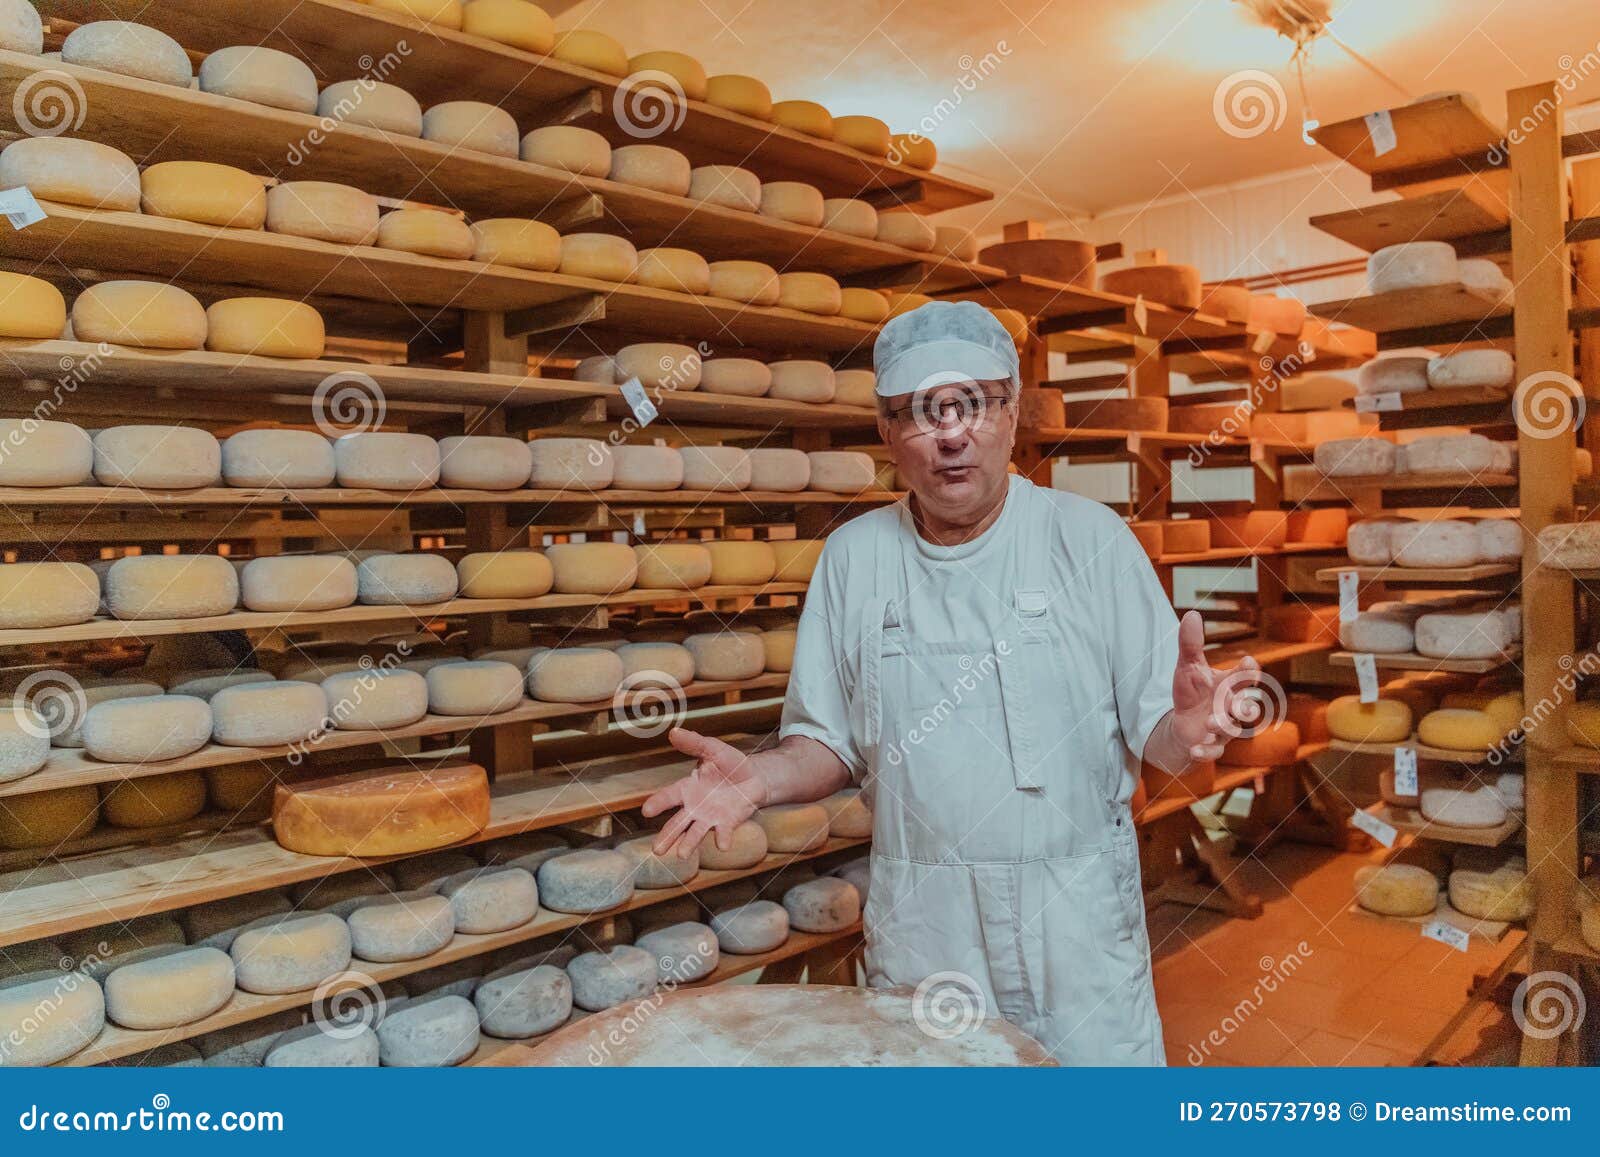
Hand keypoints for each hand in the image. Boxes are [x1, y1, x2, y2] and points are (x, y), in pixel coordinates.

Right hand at [642, 727, 766, 859]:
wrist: (755, 777)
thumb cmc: (729, 764)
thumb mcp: (713, 749)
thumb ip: (694, 743)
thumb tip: (674, 732)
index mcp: (687, 788)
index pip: (669, 796)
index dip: (658, 803)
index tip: (646, 811)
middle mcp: (695, 807)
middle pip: (678, 823)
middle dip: (667, 836)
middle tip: (657, 850)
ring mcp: (710, 818)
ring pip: (696, 833)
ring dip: (689, 844)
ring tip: (682, 855)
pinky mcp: (727, 823)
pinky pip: (723, 833)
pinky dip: (722, 838)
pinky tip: (722, 846)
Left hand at [1169, 610, 1259, 761]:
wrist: (1181, 721)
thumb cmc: (1192, 691)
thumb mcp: (1187, 666)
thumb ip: (1190, 644)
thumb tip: (1191, 614)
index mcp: (1230, 685)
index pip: (1246, 676)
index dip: (1248, 670)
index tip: (1248, 662)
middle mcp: (1232, 707)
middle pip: (1248, 707)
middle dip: (1244, 705)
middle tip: (1235, 704)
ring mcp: (1224, 728)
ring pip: (1233, 731)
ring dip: (1224, 727)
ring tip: (1210, 723)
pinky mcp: (1211, 746)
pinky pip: (1214, 753)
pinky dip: (1206, 752)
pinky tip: (1194, 749)